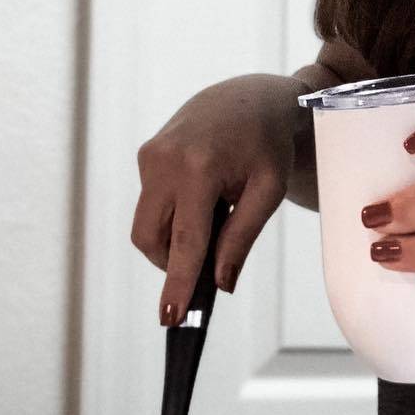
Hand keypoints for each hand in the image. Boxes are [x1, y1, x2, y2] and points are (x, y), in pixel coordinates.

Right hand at [131, 74, 300, 322]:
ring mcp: (150, 156)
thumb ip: (242, 238)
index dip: (177, 282)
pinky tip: (203, 199)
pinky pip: (151, 203)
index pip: (185, 240)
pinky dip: (172, 215)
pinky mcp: (146, 155)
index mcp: (199, 168)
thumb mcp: (269, 191)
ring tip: (214, 219)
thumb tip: (220, 284)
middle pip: (151, 238)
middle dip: (170, 263)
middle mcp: (165, 161)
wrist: (249, 97)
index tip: (170, 317)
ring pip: (146, 224)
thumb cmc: (267, 144)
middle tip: (204, 267)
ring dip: (172, 239)